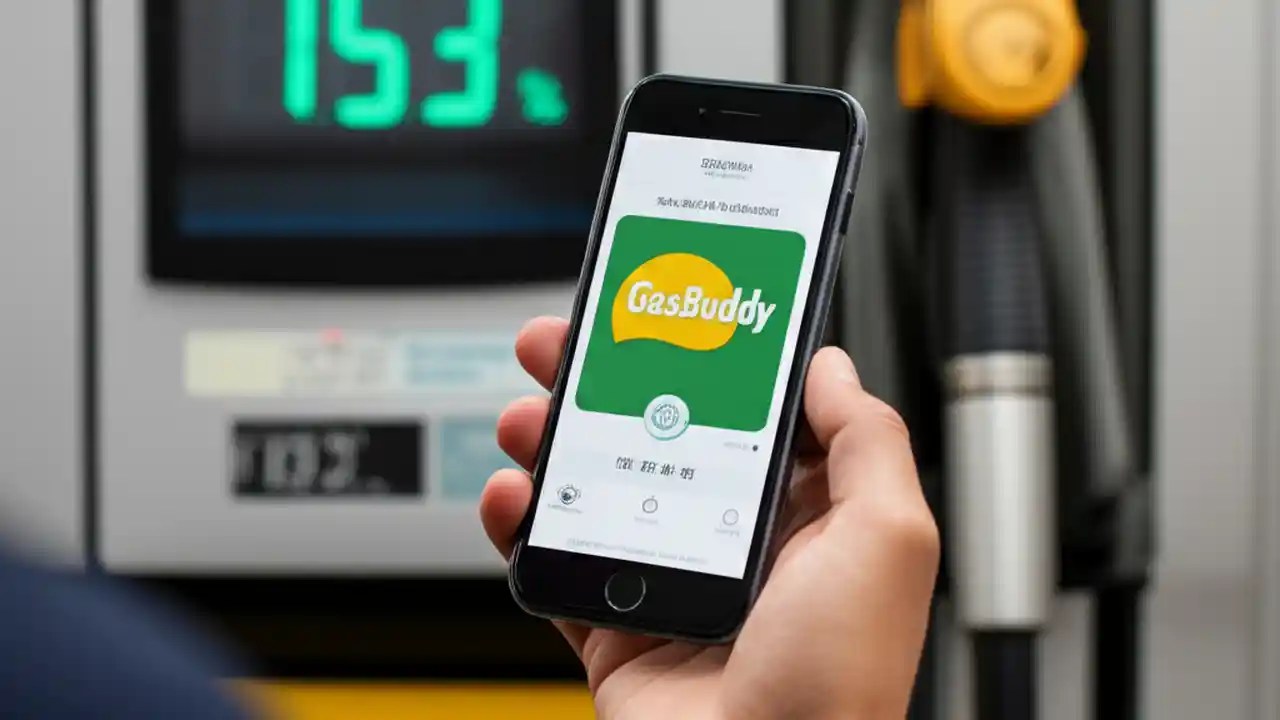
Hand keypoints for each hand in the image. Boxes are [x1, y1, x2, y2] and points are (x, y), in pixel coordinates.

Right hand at [481, 317, 939, 719]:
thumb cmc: (837, 681)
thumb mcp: (888, 537)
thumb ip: (867, 440)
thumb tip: (831, 366)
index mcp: (806, 517)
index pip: (747, 414)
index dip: (703, 361)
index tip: (663, 316)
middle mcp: (738, 544)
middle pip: (659, 439)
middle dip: (605, 387)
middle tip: (564, 347)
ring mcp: (673, 583)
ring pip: (599, 490)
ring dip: (554, 444)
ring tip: (527, 418)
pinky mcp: (618, 628)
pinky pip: (558, 564)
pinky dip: (522, 527)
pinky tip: (512, 496)